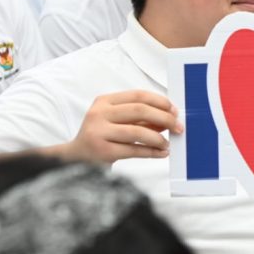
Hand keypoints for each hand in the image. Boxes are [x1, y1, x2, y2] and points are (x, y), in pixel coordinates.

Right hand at [59, 90, 181, 163]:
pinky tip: (162, 153)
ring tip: (167, 143)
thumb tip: (169, 117)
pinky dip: (151, 152)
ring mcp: (99, 132)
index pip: (138, 95)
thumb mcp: (117, 121)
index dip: (160, 101)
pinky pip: (134, 150)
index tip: (174, 110)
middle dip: (164, 118)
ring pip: (138, 131)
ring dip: (158, 138)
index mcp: (104, 101)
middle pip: (139, 110)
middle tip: (178, 127)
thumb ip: (140, 118)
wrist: (76, 158)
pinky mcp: (103, 151)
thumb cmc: (102, 137)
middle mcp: (99, 114)